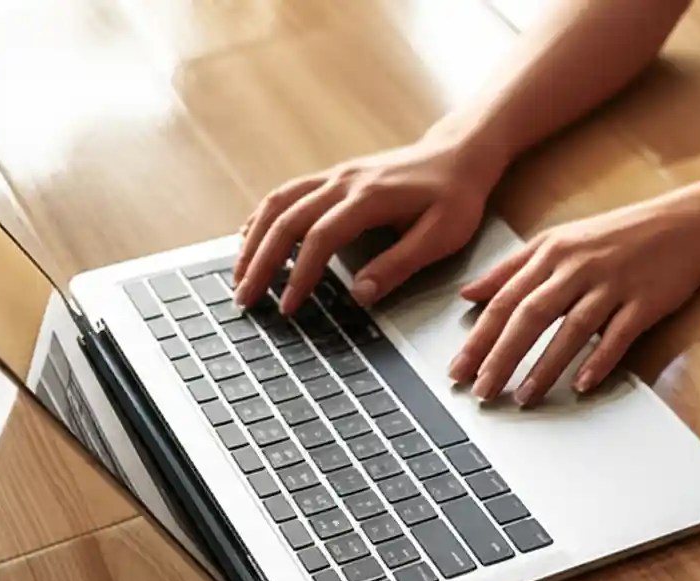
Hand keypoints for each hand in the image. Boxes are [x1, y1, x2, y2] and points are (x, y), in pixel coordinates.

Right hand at [233, 132, 504, 312]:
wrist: (460, 154)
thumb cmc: (456, 197)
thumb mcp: (441, 236)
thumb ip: (399, 265)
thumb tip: (359, 296)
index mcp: (370, 197)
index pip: (321, 239)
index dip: (300, 275)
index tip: (287, 306)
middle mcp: (344, 181)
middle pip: (286, 220)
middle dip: (260, 262)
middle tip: (244, 299)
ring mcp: (335, 175)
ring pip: (278, 203)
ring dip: (253, 240)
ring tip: (239, 276)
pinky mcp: (334, 176)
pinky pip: (286, 193)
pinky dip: (262, 217)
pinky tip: (250, 239)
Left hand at [450, 199, 699, 405]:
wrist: (683, 224)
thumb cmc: (617, 235)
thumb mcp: (558, 241)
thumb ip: (511, 269)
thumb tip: (468, 294)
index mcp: (551, 252)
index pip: (505, 299)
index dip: (479, 337)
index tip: (458, 369)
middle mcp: (578, 266)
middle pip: (530, 315)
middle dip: (501, 356)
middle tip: (482, 390)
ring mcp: (612, 283)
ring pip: (571, 329)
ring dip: (544, 366)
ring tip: (524, 397)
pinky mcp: (644, 301)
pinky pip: (617, 335)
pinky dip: (598, 360)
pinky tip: (581, 384)